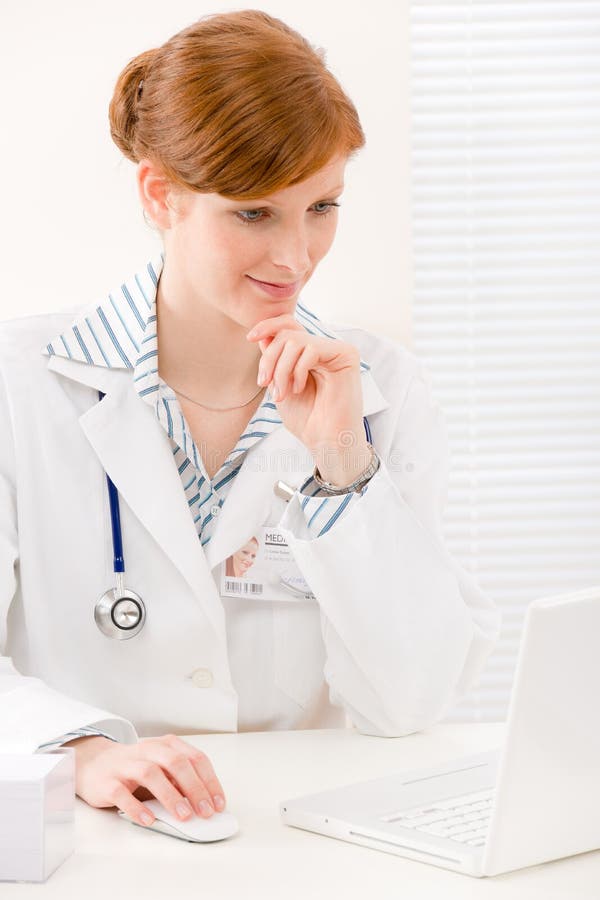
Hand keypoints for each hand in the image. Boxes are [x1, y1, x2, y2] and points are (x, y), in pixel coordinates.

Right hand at [65, 734, 225, 827]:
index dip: (209, 781)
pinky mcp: (107, 782)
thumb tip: (203, 803)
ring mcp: (126, 765)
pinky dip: (137, 807)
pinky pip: (122, 793)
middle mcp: (147, 750)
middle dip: (195, 788)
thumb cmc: (134, 769)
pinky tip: (149, 820)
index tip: (218, 803)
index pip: (194, 758)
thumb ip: (179, 780)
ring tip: (184, 816)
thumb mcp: (161, 769)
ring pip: (151, 774)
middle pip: (176, 763)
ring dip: (171, 796)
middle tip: (205, 812)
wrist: (93, 764)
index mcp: (166, 745)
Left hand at [246, 314, 366, 464]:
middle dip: (269, 359)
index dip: (268, 326)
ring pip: (296, 340)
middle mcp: (323, 349)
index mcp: (308, 354)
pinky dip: (298, 370)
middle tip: (265, 383)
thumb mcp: (280, 385)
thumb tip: (264, 335)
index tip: (250, 338)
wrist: (325, 442)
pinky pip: (312, 348)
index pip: (288, 324)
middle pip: (287, 333)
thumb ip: (274, 359)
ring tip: (283, 393)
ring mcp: (336, 351)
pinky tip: (299, 388)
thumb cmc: (306, 419)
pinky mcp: (347, 355)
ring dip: (281, 369)